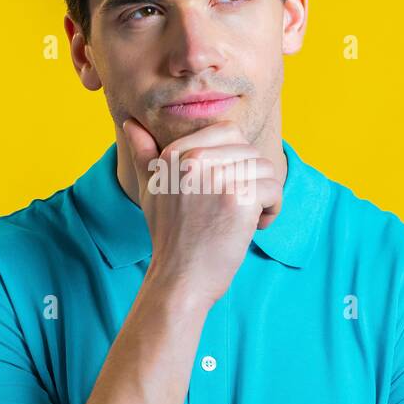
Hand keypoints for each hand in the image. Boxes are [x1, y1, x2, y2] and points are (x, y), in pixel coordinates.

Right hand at [123, 117, 282, 306]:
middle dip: (253, 178)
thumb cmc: (169, 236)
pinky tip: (257, 227)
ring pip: (265, 169)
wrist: (180, 279)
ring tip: (250, 218)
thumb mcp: (151, 191)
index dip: (238, 158)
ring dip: (265, 195)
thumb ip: (145, 155)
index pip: (228, 131)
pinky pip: (273, 189)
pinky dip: (273, 209)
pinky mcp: (240, 199)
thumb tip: (130, 124)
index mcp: (174, 153)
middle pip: (250, 151)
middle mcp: (195, 160)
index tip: (227, 186)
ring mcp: (218, 178)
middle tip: (239, 207)